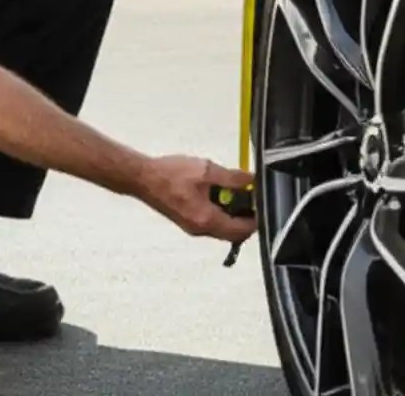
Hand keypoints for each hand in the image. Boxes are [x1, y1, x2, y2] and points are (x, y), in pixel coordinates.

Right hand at [138, 155, 256, 241]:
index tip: (261, 202)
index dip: (256, 218)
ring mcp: (193, 228)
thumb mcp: (207, 171)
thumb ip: (233, 177)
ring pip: (223, 229)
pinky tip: (218, 193)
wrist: (143, 178)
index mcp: (207, 220)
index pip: (242, 230)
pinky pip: (212, 223)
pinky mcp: (188, 222)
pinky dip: (221, 213)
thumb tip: (252, 180)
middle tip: (251, 197)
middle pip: (233, 233)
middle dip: (246, 217)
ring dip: (233, 214)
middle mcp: (201, 230)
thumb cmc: (170, 175)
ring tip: (236, 192)